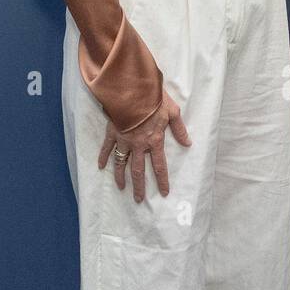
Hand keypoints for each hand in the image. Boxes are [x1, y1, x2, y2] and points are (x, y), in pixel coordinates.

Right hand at [97, 88, 191, 202]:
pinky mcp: (112, 133)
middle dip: (139, 186)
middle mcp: (138, 145)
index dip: (162, 181)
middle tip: (138, 200)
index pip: (159, 166)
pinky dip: (103, 157)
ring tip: (121, 188)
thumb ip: (179, 129)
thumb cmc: (154, 99)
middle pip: (138, 171)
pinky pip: (107, 148)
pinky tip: (101, 166)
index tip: (163, 193)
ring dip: (121, 177)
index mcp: (154, 141)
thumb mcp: (172, 112)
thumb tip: (188, 143)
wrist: (133, 89)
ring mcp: (124, 140)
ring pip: (121, 163)